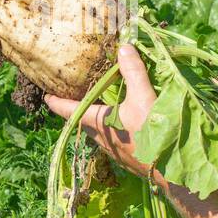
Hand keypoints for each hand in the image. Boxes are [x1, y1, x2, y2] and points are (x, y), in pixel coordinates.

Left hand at [44, 44, 157, 178]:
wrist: (171, 170)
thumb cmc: (153, 133)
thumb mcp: (144, 97)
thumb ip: (133, 72)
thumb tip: (124, 48)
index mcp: (99, 122)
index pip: (70, 111)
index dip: (57, 102)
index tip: (46, 96)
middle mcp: (101, 138)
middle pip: (82, 122)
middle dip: (76, 110)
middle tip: (74, 96)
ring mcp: (114, 151)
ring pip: (97, 132)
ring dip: (95, 120)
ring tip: (98, 106)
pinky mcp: (126, 158)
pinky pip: (111, 140)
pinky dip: (109, 129)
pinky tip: (122, 124)